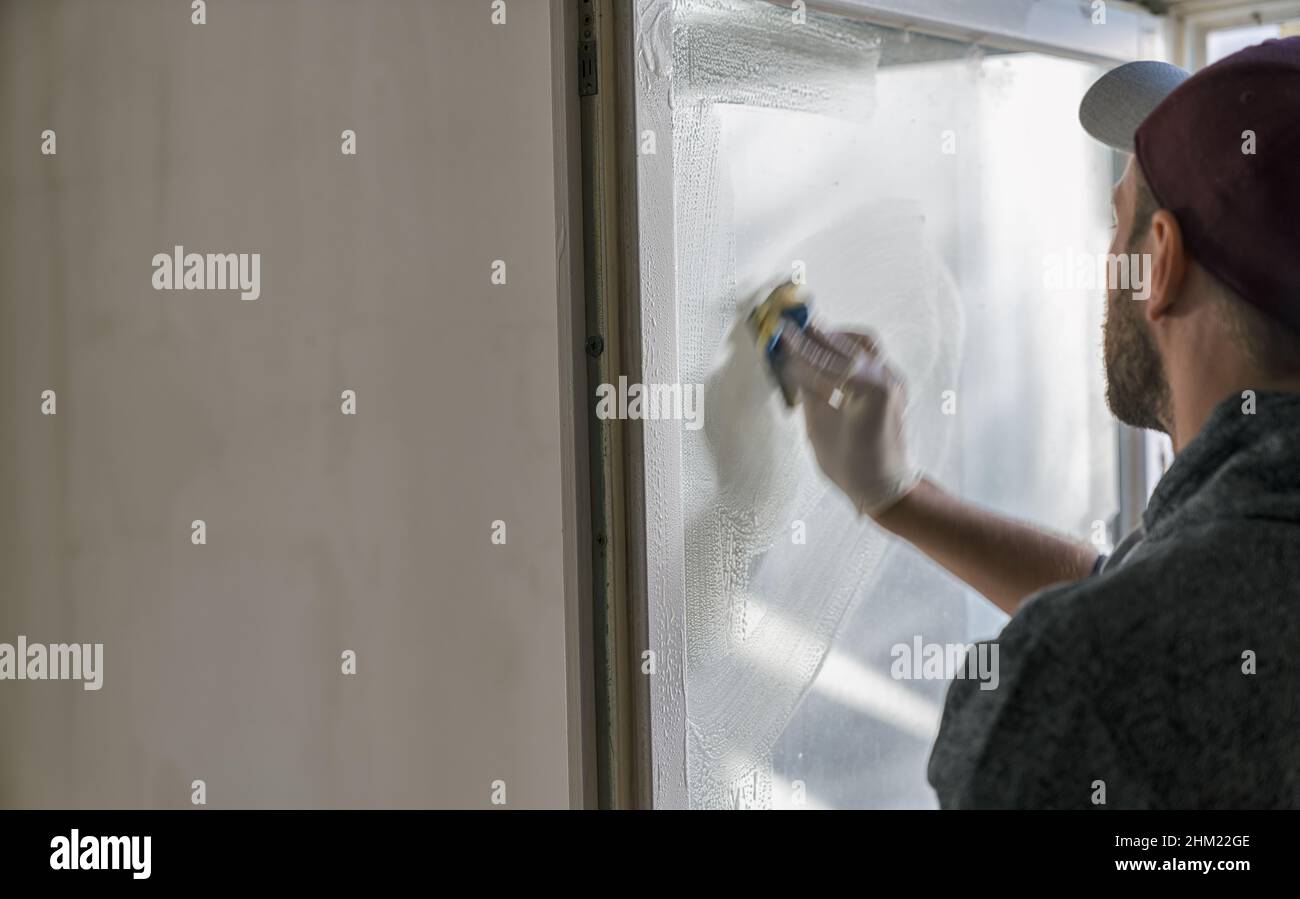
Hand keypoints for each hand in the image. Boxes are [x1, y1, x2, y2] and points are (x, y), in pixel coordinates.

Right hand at [777, 326, 919, 517]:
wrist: (887, 487)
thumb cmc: (851, 467)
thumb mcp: (819, 430)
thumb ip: (809, 392)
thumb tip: (794, 364)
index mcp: (869, 390)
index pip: (826, 361)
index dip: (801, 347)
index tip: (782, 331)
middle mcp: (886, 379)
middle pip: (845, 346)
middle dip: (816, 335)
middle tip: (792, 324)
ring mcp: (893, 380)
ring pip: (863, 344)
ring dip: (835, 337)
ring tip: (810, 333)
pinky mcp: (893, 385)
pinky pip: (870, 356)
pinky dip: (848, 350)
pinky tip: (830, 352)